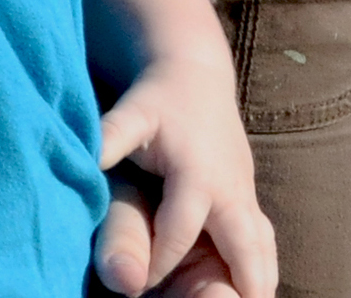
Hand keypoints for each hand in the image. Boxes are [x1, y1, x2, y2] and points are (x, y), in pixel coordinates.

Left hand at [95, 56, 275, 296]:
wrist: (194, 74)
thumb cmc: (157, 100)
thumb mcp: (132, 114)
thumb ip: (110, 136)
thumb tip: (87, 158)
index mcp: (198, 173)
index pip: (179, 232)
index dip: (158, 260)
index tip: (137, 285)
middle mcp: (229, 188)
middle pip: (246, 244)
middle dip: (246, 281)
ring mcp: (244, 193)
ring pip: (262, 245)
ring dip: (262, 279)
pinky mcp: (248, 198)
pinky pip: (263, 239)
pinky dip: (263, 267)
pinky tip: (259, 291)